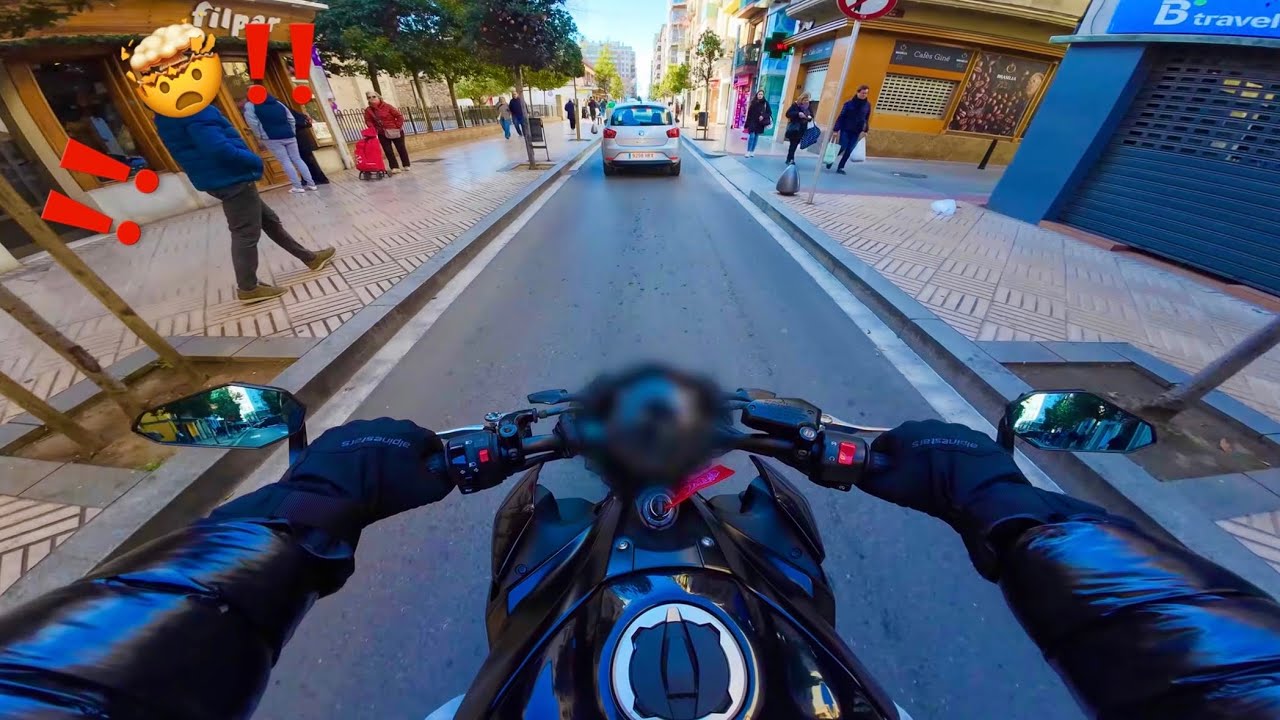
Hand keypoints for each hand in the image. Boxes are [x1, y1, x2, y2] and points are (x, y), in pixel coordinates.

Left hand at [211, 418, 451, 541]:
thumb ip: (445, 480)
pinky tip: (350, 473)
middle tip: (397, 477)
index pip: (431, 442)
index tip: (425, 474)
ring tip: (370, 476)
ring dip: (379, 453)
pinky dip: (356, 454)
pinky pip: (352, 443)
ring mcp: (359, 425)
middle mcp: (387, 422)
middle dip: (404, 454)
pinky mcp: (335, 434)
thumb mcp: (425, 492)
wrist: (335, 492)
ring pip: (377, 438)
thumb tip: (449, 473)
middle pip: (403, 437)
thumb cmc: (386, 490)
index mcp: (411, 432)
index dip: (431, 459)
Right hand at [865, 420, 1104, 579]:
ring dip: (934, 457)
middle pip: (910, 442)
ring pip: (935, 443)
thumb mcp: (894, 489)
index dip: (882, 462)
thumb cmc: (931, 487)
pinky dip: (956, 458)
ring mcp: (955, 428)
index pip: (883, 445)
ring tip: (942, 480)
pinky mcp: (977, 437)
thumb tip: (856, 475)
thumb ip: (870, 481)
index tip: (888, 478)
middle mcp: (928, 423)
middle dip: (909, 459)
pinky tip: (961, 476)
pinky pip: (959, 447)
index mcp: (905, 432)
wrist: (980, 489)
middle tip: (916, 482)